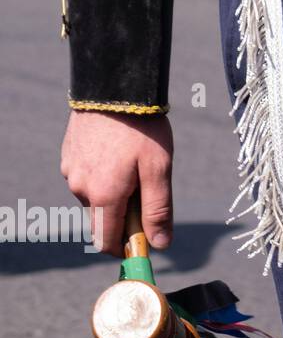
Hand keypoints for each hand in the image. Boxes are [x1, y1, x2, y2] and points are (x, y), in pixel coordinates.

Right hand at [61, 111, 173, 255]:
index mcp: (103, 196)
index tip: (143, 242)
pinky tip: (118, 154)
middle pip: (101, 220)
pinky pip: (86, 178)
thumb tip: (160, 244)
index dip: (125, 248)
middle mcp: (80, 189)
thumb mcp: (159, 169)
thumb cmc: (142, 129)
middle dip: (123, 216)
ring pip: (94, 197)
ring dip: (113, 193)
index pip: (106, 241)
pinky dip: (103, 176)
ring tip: (134, 164)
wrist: (115, 89)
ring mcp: (70, 172)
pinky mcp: (68, 157)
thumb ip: (158, 209)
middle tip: (147, 189)